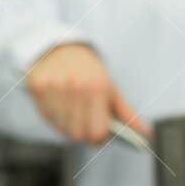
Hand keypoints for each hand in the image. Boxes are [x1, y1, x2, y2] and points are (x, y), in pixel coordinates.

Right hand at [24, 43, 149, 143]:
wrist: (61, 46)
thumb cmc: (89, 71)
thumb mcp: (111, 88)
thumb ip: (127, 113)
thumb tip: (147, 134)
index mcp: (97, 88)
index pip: (97, 132)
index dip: (99, 139)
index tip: (100, 135)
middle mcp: (75, 87)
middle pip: (77, 134)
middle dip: (83, 133)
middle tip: (86, 123)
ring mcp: (54, 87)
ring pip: (61, 128)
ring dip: (68, 125)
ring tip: (73, 109)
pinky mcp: (37, 86)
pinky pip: (47, 116)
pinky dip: (54, 116)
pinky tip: (60, 103)